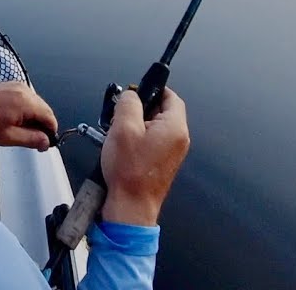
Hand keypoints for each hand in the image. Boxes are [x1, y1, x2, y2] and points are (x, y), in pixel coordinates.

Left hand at [0, 82, 58, 150]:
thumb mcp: (8, 137)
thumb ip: (32, 139)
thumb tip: (47, 142)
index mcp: (26, 101)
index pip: (50, 117)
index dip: (50, 132)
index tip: (44, 144)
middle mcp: (24, 89)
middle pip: (44, 109)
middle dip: (41, 125)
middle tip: (31, 140)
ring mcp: (15, 85)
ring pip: (34, 104)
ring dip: (32, 118)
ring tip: (18, 131)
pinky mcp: (8, 86)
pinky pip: (24, 99)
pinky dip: (24, 110)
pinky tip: (12, 120)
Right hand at [100, 88, 189, 225]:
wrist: (130, 207)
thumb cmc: (129, 171)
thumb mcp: (123, 127)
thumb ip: (129, 103)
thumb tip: (131, 95)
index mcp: (174, 127)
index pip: (171, 97)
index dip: (153, 89)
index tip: (135, 91)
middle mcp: (178, 139)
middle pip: (162, 111)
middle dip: (140, 108)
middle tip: (121, 114)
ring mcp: (171, 153)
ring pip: (154, 127)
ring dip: (136, 124)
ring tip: (118, 132)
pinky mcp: (161, 164)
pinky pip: (151, 142)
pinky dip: (137, 139)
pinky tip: (121, 146)